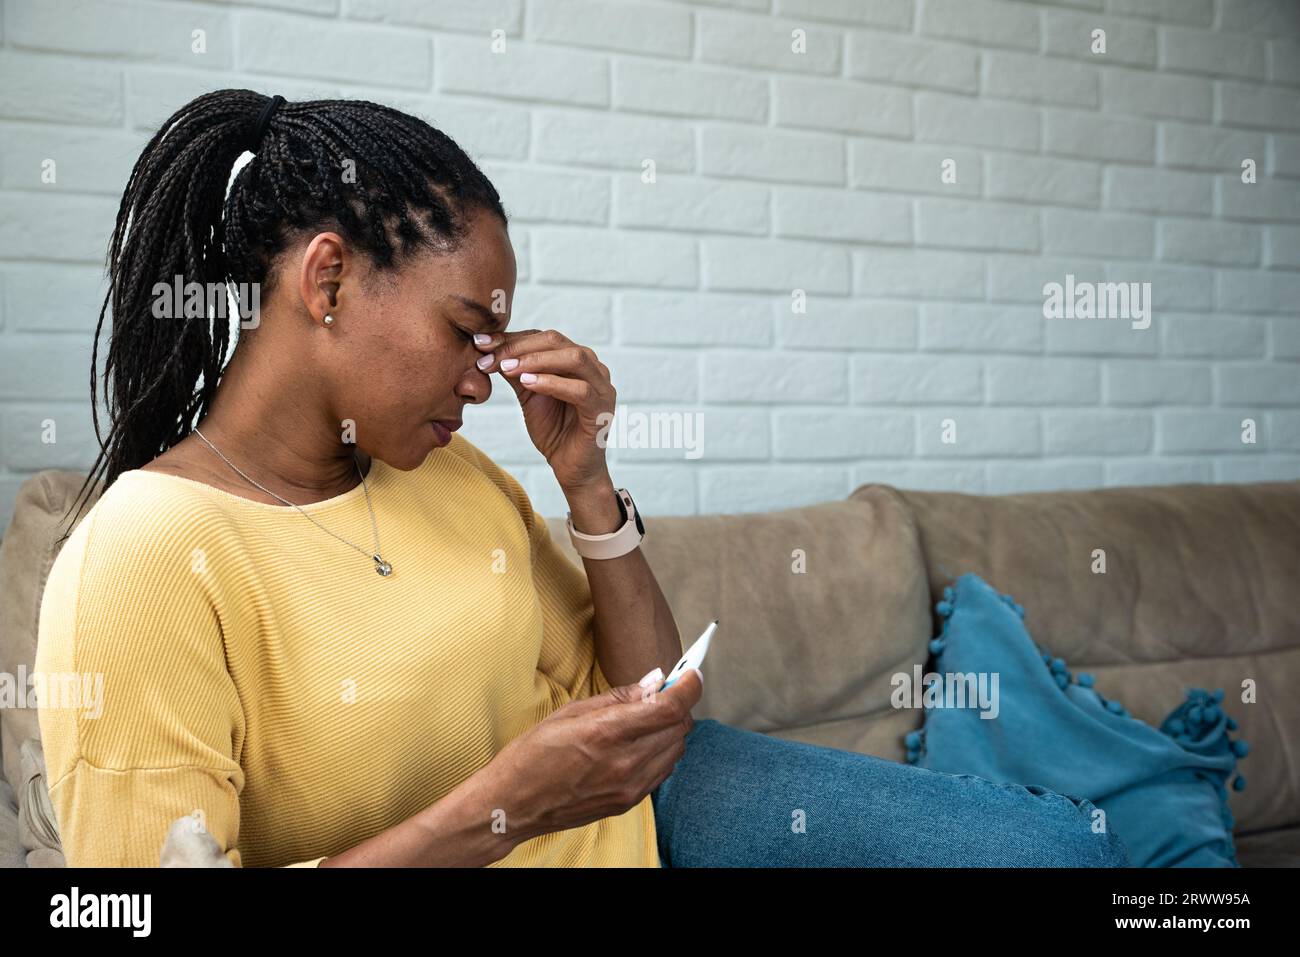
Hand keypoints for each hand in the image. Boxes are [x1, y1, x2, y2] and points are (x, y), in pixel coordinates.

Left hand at [474, 329, 615, 491]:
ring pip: (573, 358)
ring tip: (507, 368)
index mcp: (576, 360)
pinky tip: (527, 383)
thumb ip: (515, 371)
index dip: (511, 338)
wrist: (571, 467)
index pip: (542, 338)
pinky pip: (580, 389)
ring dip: (536, 360)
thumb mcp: (528, 394)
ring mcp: (602, 387)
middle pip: (556, 341)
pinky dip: (552, 383)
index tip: (480, 343)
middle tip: (488, 356)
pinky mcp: (602, 409)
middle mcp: (593, 367)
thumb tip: (487, 348)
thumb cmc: (554, 430)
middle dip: (518, 347)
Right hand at [486, 669, 702, 844]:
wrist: (514, 804)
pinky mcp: (629, 802)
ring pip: (676, 749)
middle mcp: (625, 762)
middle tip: (662, 693)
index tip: (691, 674)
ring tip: (646, 719)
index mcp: (607, 733)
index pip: (670, 708)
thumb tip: (654, 681)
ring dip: (670, 729)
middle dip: (678, 705)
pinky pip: (663, 770)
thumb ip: (618, 697)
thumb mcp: (571, 711)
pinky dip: (661, 751)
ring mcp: (629, 787)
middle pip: (679, 727)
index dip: (688, 687)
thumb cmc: (534, 753)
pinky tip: (639, 743)